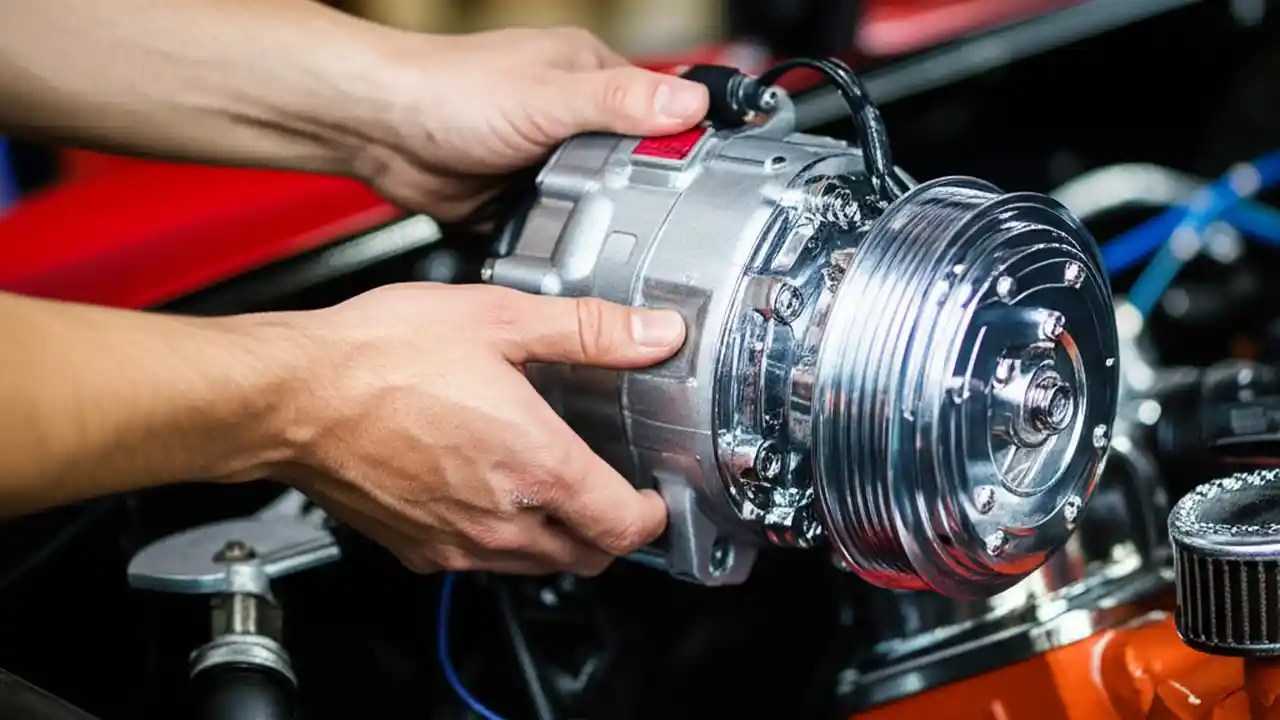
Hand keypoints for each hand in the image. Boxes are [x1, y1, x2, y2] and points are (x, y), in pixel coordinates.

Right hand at [273, 283, 685, 575]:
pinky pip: (481, 562)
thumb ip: (588, 332)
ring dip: (561, 538)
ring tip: (553, 486)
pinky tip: (489, 490)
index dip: (651, 514)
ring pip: (538, 566)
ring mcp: (457, 542)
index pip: (626, 527)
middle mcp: (502, 519)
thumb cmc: (380, 357)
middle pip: (589, 557)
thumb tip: (653, 334)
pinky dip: (504, 540)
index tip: (651, 493)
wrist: (292, 395)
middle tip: (610, 489)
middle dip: (612, 530)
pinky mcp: (418, 550)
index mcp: (536, 467)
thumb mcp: (500, 320)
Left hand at [350, 26, 709, 219]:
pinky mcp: (518, 199)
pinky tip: (576, 256)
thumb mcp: (547, 97)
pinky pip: (558, 228)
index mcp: (589, 78)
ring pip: (597, 202)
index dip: (687, 148)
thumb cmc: (449, 91)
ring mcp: (545, 161)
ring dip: (604, 224)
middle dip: (647, 197)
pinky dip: (565, 242)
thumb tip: (688, 105)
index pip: (661, 114)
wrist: (380, 129)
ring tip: (628, 250)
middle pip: (633, 166)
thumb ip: (618, 104)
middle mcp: (572, 118)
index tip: (712, 185)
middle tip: (674, 233)